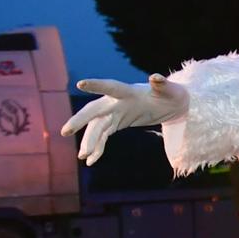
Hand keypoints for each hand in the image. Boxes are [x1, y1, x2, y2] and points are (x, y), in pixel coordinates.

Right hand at [59, 75, 189, 164]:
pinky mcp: (117, 123)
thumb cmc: (172, 93)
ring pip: (97, 127)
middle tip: (65, 131)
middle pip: (95, 110)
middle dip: (80, 120)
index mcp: (129, 91)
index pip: (111, 86)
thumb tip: (155, 76)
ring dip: (89, 140)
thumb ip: (163, 84)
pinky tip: (91, 161)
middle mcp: (117, 101)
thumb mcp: (172, 90)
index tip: (80, 83)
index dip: (97, 85)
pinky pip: (103, 136)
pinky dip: (97, 147)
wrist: (172, 103)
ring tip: (82, 156)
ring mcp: (115, 113)